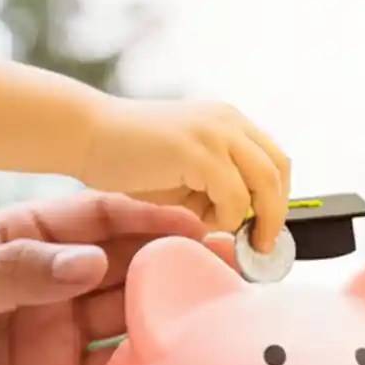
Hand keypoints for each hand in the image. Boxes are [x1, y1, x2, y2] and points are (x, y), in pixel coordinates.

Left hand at [0, 192, 215, 364]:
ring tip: (221, 307)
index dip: (145, 216)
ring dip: (171, 310)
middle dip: (174, 260)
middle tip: (228, 261)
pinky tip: (182, 361)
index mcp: (19, 239)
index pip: (95, 217)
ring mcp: (54, 336)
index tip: (192, 221)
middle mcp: (46, 284)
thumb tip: (92, 262)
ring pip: (127, 316)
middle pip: (124, 264)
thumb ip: (17, 272)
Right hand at [78, 97, 290, 252]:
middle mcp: (228, 120)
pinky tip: (200, 221)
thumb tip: (242, 226)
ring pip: (265, 183)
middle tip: (259, 244)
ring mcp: (215, 131)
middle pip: (279, 169)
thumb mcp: (184, 175)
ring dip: (254, 218)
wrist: (85, 134)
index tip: (265, 230)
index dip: (277, 199)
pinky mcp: (198, 150)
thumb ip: (216, 192)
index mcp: (228, 122)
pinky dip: (225, 217)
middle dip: (275, 213)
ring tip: (229, 236)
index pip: (275, 161)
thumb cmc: (127, 159)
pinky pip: (234, 195)